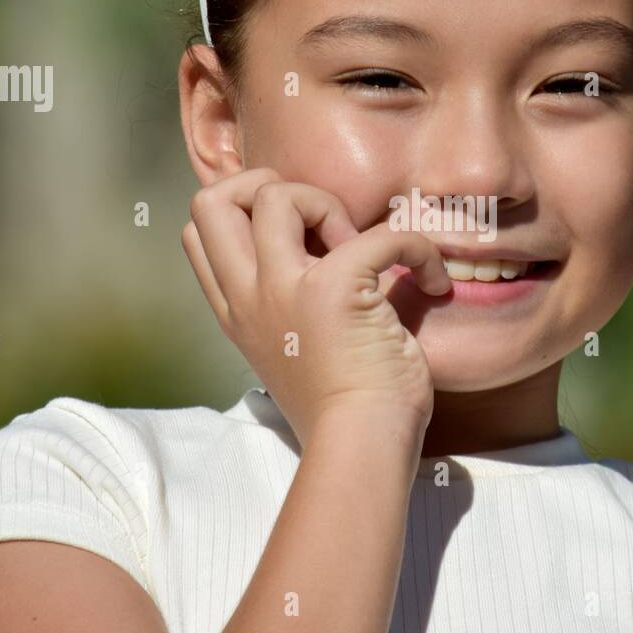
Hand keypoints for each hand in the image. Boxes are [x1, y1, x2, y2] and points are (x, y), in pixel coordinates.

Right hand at [181, 156, 450, 452]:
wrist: (363, 447)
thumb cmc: (345, 409)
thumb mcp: (295, 348)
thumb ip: (293, 301)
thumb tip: (329, 248)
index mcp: (239, 312)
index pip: (199, 232)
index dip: (246, 211)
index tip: (300, 242)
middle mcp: (250, 296)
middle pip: (212, 199)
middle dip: (267, 185)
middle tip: (319, 225)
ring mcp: (284, 290)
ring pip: (275, 194)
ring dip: (327, 204)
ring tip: (362, 253)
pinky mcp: (334, 290)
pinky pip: (380, 233)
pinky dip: (417, 246)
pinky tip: (433, 282)